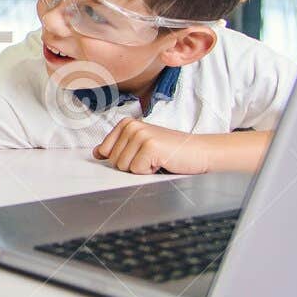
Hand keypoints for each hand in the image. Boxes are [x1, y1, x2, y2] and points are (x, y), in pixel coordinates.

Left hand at [94, 118, 208, 174]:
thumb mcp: (140, 145)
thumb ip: (118, 147)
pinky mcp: (150, 146)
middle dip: (132, 165)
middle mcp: (131, 126)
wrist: (199, 151)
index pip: (104, 151)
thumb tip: (97, 153)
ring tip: (156, 159)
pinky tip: (162, 162)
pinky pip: (137, 170)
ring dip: (141, 169)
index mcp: (126, 124)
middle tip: (151, 158)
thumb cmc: (171, 150)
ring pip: (123, 166)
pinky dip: (149, 172)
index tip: (139, 154)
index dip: (122, 159)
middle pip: (113, 160)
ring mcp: (140, 135)